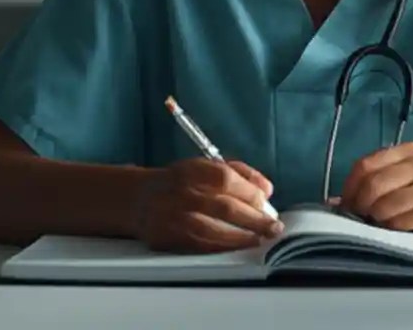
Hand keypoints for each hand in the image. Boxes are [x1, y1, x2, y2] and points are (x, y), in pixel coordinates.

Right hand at [135, 158, 282, 252]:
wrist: (138, 198)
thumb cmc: (181, 181)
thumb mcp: (206, 166)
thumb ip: (239, 173)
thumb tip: (267, 189)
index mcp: (192, 169)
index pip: (225, 179)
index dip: (250, 192)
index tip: (266, 202)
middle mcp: (181, 192)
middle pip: (223, 207)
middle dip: (254, 219)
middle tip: (273, 227)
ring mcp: (172, 216)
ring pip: (212, 230)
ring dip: (241, 237)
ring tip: (260, 239)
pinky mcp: (166, 236)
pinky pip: (199, 244)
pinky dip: (222, 247)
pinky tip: (237, 246)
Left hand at [340, 142, 412, 237]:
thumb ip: (381, 182)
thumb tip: (336, 200)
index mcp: (412, 151)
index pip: (366, 165)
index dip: (350, 188)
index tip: (345, 205)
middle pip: (374, 184)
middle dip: (360, 206)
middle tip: (360, 219)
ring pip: (387, 205)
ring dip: (376, 221)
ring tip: (380, 226)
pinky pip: (405, 221)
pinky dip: (393, 229)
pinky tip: (397, 231)